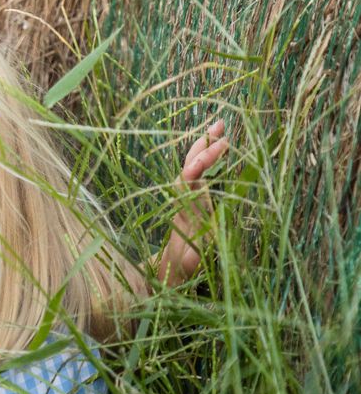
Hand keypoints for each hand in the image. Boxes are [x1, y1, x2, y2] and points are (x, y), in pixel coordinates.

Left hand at [158, 119, 228, 285]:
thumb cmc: (183, 266)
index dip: (195, 168)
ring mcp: (189, 195)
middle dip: (203, 146)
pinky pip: (201, 171)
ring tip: (221, 126)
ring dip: (206, 145)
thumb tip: (194, 254)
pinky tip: (219, 142)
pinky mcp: (195, 196)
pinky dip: (209, 155)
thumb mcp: (189, 264)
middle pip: (190, 166)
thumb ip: (193, 257)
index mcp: (184, 211)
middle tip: (221, 126)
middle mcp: (184, 199)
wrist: (173, 267)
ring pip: (195, 164)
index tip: (206, 157)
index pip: (186, 182)